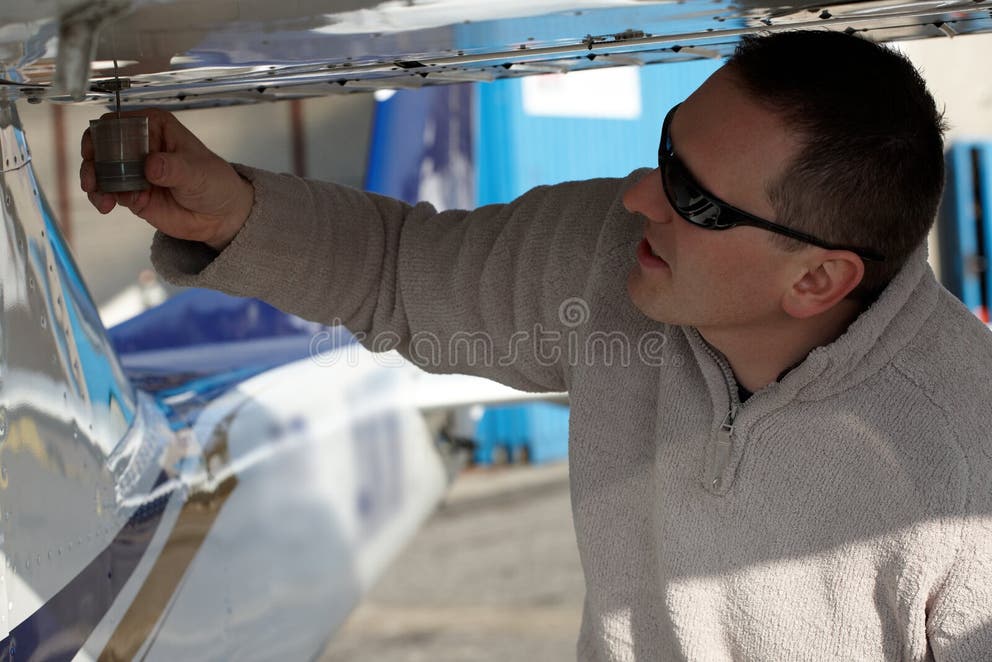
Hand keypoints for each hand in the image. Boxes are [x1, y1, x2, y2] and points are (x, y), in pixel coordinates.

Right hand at [80, 109, 253, 250]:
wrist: (221, 215)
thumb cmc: (214, 182)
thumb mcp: (197, 171)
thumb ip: (173, 168)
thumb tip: (151, 166)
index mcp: (155, 127)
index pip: (118, 122)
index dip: (101, 134)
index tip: (93, 150)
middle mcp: (139, 146)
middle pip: (102, 147)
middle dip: (92, 163)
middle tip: (93, 180)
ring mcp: (133, 170)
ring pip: (101, 172)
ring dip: (95, 184)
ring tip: (103, 200)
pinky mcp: (131, 193)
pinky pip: (109, 193)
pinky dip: (104, 198)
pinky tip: (110, 206)